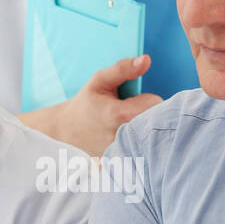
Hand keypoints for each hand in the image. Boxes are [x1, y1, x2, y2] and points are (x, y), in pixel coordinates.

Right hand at [20, 55, 163, 156]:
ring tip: (127, 125)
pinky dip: (139, 144)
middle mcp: (124, 137)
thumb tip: (146, 60)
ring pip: (152, 137)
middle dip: (149, 115)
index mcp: (119, 115)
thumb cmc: (86, 103)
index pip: (156, 103)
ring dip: (145, 130)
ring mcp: (124, 153)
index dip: (148, 99)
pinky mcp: (124, 163)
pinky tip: (127, 140)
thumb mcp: (99, 81)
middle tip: (131, 113)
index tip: (135, 100)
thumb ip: (123, 69)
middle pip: (156, 122)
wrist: (68, 132)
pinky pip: (145, 150)